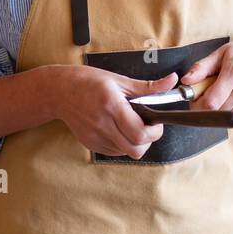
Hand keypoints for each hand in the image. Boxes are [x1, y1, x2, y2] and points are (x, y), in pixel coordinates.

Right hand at [49, 65, 179, 157]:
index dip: (155, 132)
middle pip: (136, 149)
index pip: (140, 133)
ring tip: (131, 125)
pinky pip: (114, 151)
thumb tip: (173, 81)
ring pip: (126, 153)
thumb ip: (149, 87)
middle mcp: (103, 125)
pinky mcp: (90, 144)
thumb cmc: (89, 81)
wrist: (59, 91)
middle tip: (147, 127)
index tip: (156, 123)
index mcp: (112, 106)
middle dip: (148, 141)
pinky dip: (122, 143)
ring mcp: (95, 137)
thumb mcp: (120, 80)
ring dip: (135, 143)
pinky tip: (118, 129)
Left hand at [180, 30, 232, 116]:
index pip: (210, 103)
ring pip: (226, 114)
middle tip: (208, 89)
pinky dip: (231, 106)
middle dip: (206, 104)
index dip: (196, 105)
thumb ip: (201, 68)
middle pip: (216, 111)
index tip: (193, 98)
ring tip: (226, 87)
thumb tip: (185, 82)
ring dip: (220, 105)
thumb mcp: (221, 52)